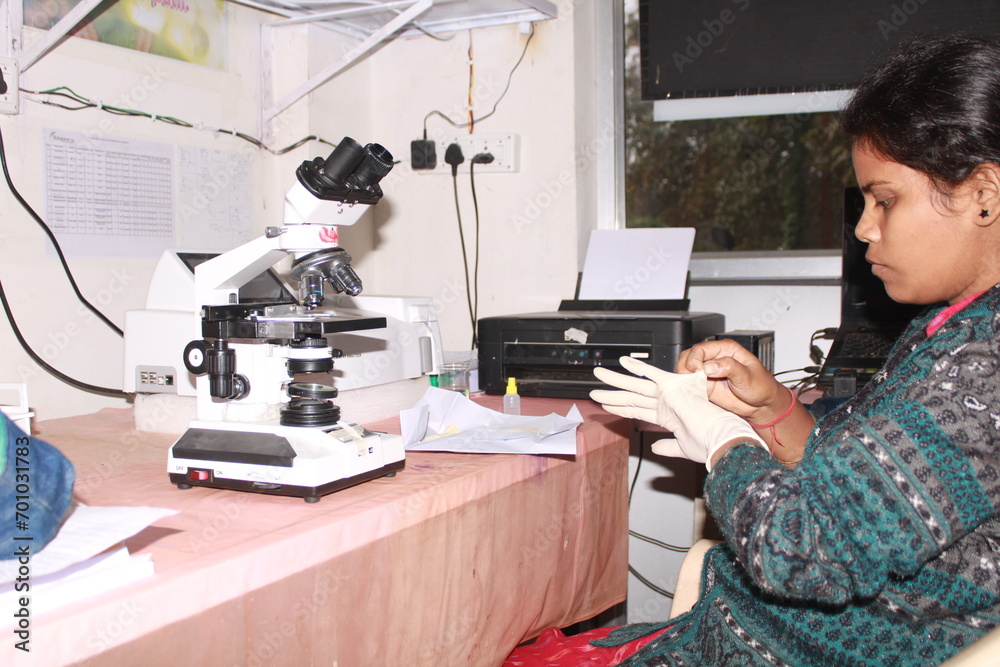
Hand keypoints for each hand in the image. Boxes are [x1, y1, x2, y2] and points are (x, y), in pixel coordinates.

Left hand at [591, 356, 765, 469]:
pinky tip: (623, 361)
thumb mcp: (683, 448)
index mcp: (669, 416)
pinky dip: (637, 367)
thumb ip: (667, 447)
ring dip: (615, 381)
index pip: (638, 410)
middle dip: (612, 393)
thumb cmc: (710, 444)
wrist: (722, 439)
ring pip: (634, 387)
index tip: (606, 405)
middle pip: (632, 397)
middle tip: (593, 388)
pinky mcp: (672, 388)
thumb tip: (655, 448)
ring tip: (598, 374)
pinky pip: (651, 375)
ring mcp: (668, 395)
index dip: (620, 408)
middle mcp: (666, 403)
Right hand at [675, 339, 785, 422]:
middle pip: (688, 357)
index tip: (698, 372)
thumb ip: (729, 367)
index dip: (694, 360)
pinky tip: (694, 393)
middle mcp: (714, 359)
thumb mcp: (748, 375)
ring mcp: (707, 373)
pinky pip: (689, 385)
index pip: (700, 349)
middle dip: (685, 368)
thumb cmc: (761, 386)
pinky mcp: (705, 386)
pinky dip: (687, 388)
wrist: (763, 405)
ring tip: (693, 387)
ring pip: (685, 370)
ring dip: (684, 378)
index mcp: (725, 349)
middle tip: (691, 380)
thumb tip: (709, 367)